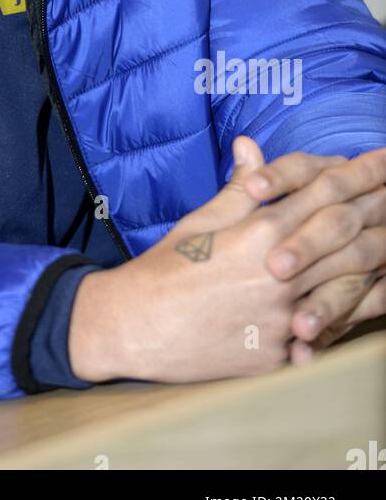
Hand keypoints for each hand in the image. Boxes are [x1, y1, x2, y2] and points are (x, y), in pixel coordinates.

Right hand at [68, 136, 384, 382]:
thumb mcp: (202, 220)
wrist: (138, 326)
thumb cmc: (167, 268)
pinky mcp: (280, 352)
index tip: (382, 159)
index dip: (359, 174)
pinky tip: (372, 298)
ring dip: (377, 260)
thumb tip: (252, 147)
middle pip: (347, 234)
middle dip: (380, 207)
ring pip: (349, 283)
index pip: (322, 193)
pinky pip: (329, 331)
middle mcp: (279, 272)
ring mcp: (284, 316)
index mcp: (259, 232)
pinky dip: (353, 313)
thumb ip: (239, 188)